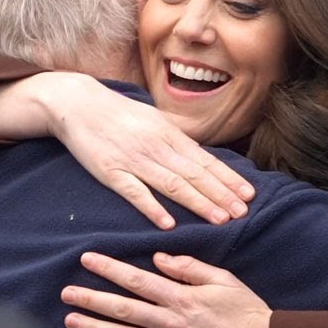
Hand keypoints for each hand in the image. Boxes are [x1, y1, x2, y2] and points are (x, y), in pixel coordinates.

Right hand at [36, 75, 255, 228]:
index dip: (228, 179)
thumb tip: (204, 159)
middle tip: (242, 213)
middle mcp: (157, 147)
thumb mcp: (155, 121)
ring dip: (198, 203)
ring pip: (172, 185)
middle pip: (195, 175)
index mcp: (170, 135)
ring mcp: (134, 160)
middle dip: (221, 195)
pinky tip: (168, 224)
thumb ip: (178, 141)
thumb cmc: (119, 114)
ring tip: (219, 219)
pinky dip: (152, 208)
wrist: (78, 104)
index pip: (205, 161)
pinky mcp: (111, 172)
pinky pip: (135, 193)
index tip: (248, 194)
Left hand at [61, 251, 275, 327]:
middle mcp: (172, 323)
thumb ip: (189, 268)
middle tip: (66, 293)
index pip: (138, 280)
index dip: (110, 269)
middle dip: (92, 299)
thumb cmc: (248, 311)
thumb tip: (158, 259)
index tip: (87, 259)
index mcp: (183, 297)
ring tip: (71, 322)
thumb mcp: (223, 279)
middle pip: (124, 308)